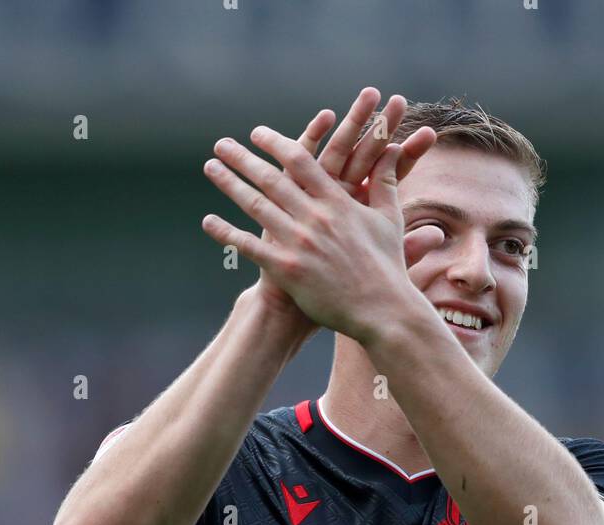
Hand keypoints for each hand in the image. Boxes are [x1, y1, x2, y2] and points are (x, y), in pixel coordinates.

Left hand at [203, 88, 442, 334]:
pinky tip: (208, 222)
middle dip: (242, 158)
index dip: (275, 143)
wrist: (383, 311)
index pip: (299, 161)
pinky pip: (250, 248)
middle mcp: (315, 218)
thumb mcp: (389, 219)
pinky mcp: (288, 271)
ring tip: (210, 168)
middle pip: (270, 178)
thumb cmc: (388, 267)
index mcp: (337, 202)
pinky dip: (226, 233)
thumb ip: (386, 182)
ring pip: (255, 206)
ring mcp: (299, 244)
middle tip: (221, 144)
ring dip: (229, 184)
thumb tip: (395, 151)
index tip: (257, 134)